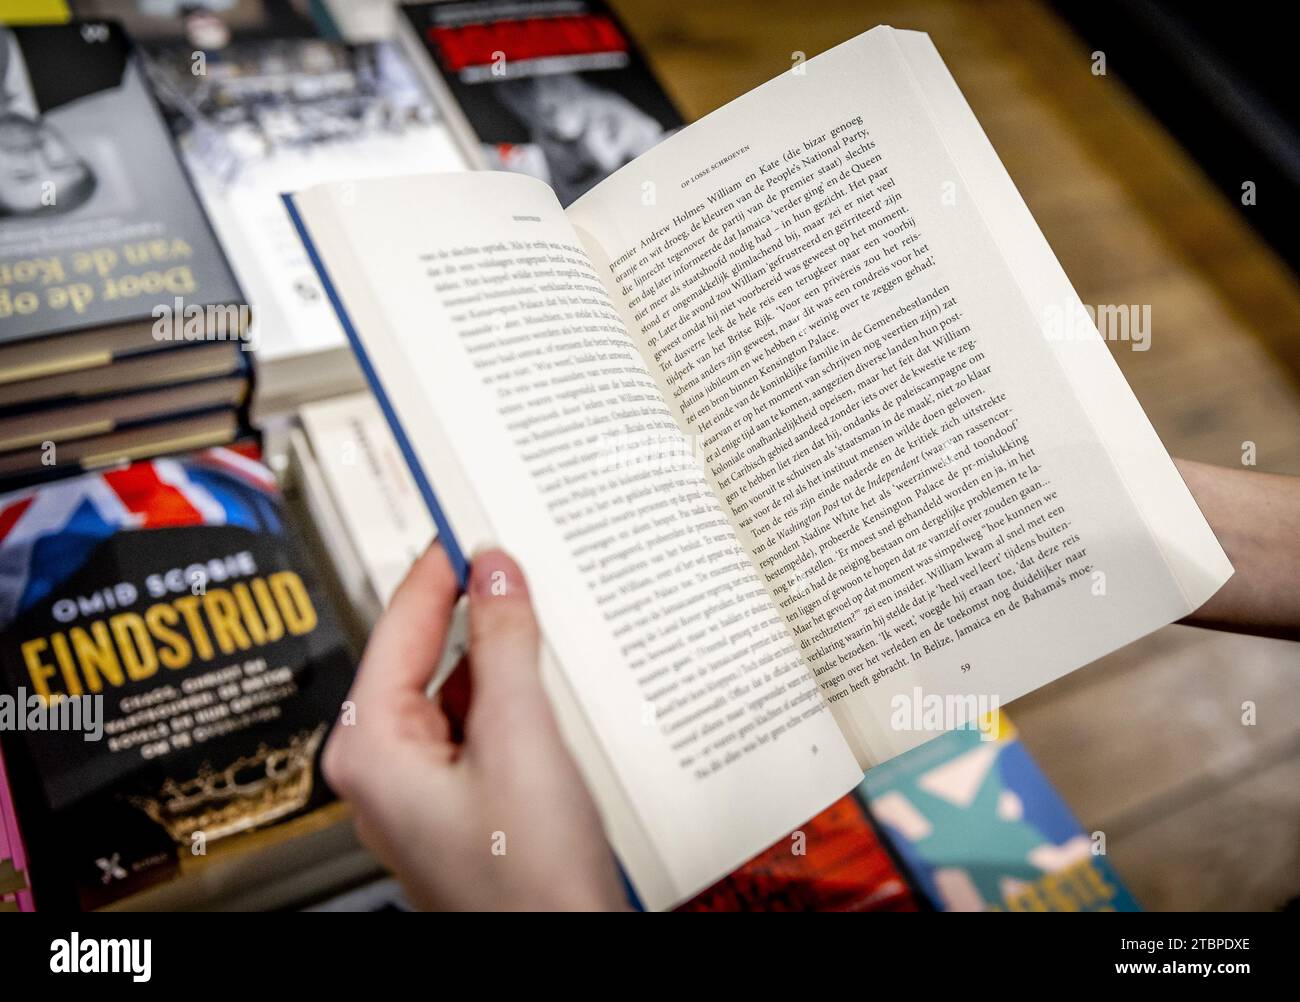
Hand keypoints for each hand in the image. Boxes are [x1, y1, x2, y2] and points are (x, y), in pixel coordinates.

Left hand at [322, 543, 628, 910]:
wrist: (566, 952)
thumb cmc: (527, 885)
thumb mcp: (521, 739)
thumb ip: (503, 645)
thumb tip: (495, 573)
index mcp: (371, 750)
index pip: (398, 625)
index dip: (438, 567)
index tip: (466, 520)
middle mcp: (384, 769)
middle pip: (424, 656)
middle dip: (473, 612)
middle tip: (513, 560)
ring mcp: (423, 789)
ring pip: (456, 692)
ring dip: (498, 658)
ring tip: (541, 619)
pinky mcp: (461, 803)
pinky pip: (478, 728)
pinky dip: (511, 698)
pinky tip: (548, 680)